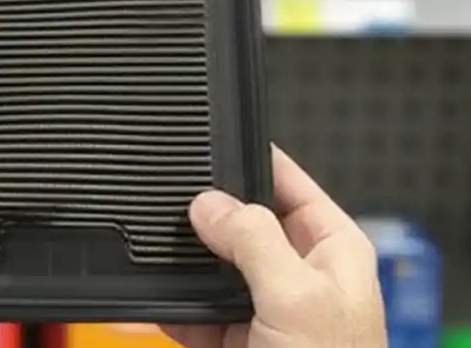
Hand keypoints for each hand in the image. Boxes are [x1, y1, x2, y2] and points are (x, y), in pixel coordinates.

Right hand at [160, 146, 386, 347]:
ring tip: (142, 253)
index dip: (251, 163)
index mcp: (331, 249)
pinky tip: (139, 304)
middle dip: (201, 219)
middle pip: (240, 224)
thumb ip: (253, 240)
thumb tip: (210, 203)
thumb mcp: (296, 296)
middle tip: (163, 205)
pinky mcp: (235, 342)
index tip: (208, 143)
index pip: (289, 184)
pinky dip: (166, 310)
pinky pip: (192, 315)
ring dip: (178, 268)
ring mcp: (265, 309)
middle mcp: (298, 273)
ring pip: (210, 270)